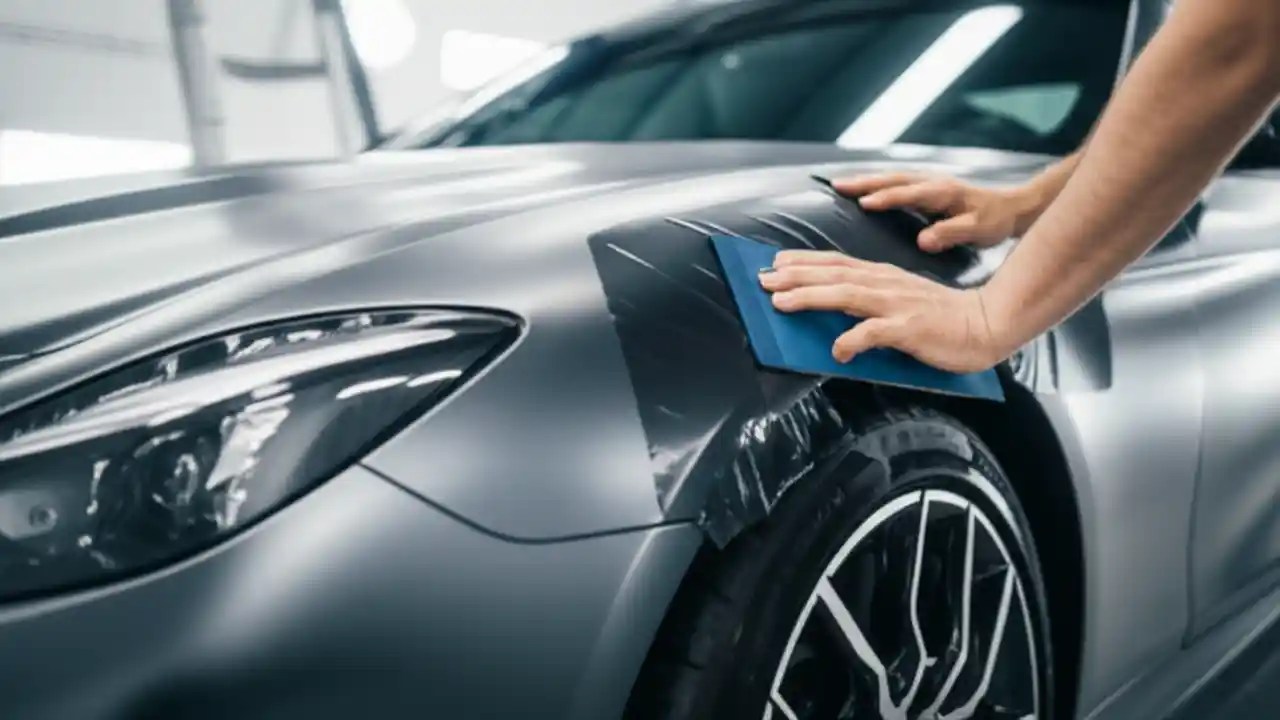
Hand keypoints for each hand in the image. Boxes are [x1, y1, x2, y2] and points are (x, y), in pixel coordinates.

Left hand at [759, 250, 1012, 372]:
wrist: (986, 324)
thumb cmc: (941, 318)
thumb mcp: (899, 302)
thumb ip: (868, 303)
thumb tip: (833, 313)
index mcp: (882, 276)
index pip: (836, 263)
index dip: (804, 262)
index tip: (773, 264)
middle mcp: (885, 284)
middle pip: (833, 275)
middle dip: (795, 276)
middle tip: (762, 280)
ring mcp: (897, 304)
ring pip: (847, 296)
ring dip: (811, 297)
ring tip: (781, 303)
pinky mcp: (910, 327)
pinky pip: (876, 333)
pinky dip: (853, 339)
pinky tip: (836, 350)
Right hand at [832, 173, 1036, 252]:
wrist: (1012, 207)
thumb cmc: (994, 221)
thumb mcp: (978, 231)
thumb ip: (950, 234)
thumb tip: (922, 240)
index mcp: (943, 193)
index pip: (909, 193)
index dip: (886, 198)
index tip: (863, 203)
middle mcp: (933, 183)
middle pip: (893, 179)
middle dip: (865, 182)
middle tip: (836, 185)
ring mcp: (928, 183)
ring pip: (892, 178)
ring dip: (866, 180)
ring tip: (840, 185)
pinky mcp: (926, 189)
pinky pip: (896, 184)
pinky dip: (876, 184)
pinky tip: (862, 191)